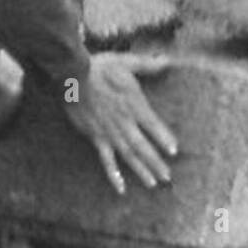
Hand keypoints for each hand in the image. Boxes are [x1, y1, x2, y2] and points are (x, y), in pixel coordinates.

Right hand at [63, 54, 178, 194]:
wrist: (73, 78)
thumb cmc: (99, 68)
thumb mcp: (127, 62)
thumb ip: (148, 65)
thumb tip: (166, 60)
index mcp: (135, 105)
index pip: (155, 126)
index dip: (165, 139)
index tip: (174, 151)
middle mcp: (126, 123)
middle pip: (145, 147)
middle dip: (157, 163)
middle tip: (168, 177)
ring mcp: (111, 133)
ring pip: (130, 156)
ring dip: (142, 171)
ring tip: (153, 184)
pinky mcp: (97, 138)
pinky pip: (107, 161)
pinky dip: (114, 175)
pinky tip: (121, 188)